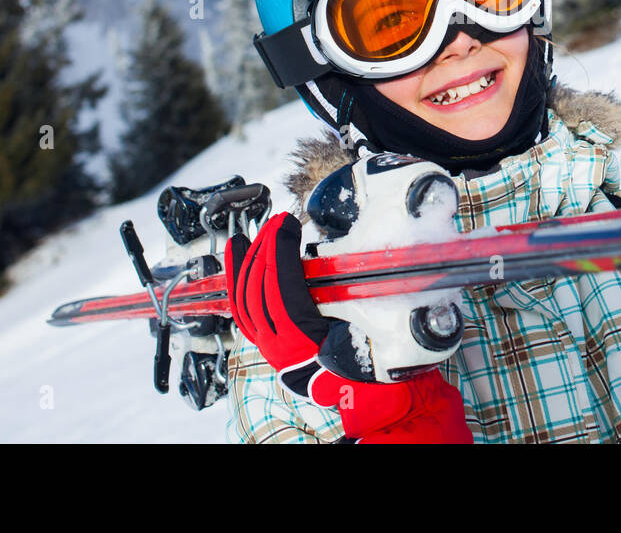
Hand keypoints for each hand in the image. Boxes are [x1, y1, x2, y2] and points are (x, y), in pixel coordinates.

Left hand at [227, 213, 471, 442]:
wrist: (369, 399)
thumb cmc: (378, 368)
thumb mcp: (382, 332)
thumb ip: (372, 299)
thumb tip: (368, 259)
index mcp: (306, 346)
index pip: (282, 293)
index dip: (281, 255)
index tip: (288, 225)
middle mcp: (281, 349)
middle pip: (259, 292)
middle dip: (265, 251)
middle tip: (278, 222)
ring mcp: (270, 347)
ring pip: (246, 300)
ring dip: (247, 262)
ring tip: (253, 233)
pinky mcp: (268, 342)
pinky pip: (244, 308)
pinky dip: (238, 280)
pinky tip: (238, 259)